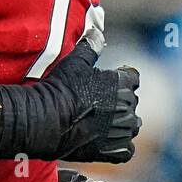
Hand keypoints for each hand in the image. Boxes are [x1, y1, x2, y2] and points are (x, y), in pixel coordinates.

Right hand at [0, 28, 140, 162]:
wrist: (47, 120)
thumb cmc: (61, 88)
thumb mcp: (75, 61)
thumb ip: (91, 45)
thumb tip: (96, 30)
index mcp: (123, 83)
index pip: (133, 77)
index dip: (122, 77)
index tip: (111, 80)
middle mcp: (127, 107)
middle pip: (132, 102)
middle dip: (120, 101)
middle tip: (100, 102)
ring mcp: (122, 131)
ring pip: (132, 126)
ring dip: (123, 123)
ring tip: (105, 121)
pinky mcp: (113, 151)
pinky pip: (126, 150)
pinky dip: (120, 146)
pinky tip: (107, 141)